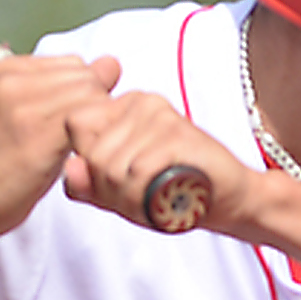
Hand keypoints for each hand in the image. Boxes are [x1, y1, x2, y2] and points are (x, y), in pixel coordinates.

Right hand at [0, 53, 122, 238]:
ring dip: (95, 124)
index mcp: (8, 69)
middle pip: (86, 77)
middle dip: (92, 106)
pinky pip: (89, 120)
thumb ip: (67, 85)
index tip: (67, 119)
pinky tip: (76, 155)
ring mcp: (25, 105)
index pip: (74, 63)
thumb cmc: (9, 157)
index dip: (84, 93)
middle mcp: (13, 81)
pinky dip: (93, 139)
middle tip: (76, 137)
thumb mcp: (30, 110)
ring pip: (92, 96)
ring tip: (74, 145)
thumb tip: (112, 64)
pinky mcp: (40, 132)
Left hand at [61, 88, 255, 230]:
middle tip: (143, 194)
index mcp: (124, 106)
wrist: (231, 198)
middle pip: (93, 153)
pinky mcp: (176, 133)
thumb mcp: (122, 192)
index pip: (76, 126)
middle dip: (110, 189)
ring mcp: (159, 115)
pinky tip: (168, 194)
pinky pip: (138, 173)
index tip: (119, 178)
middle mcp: (140, 101)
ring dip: (131, 196)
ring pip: (113, 167)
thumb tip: (70, 168)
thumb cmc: (175, 193)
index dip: (89, 162)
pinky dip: (148, 195)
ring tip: (157, 195)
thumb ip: (89, 183)